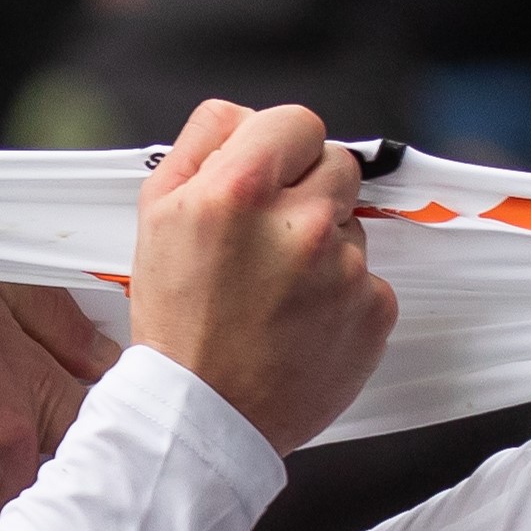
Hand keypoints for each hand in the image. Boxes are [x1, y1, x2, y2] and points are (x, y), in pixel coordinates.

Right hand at [128, 100, 396, 453]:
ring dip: (322, 245)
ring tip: (276, 290)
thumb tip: (246, 116)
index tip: (270, 176)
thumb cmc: (176, 319)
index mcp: (240, 189)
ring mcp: (344, 269)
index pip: (298, 120)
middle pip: (337, 163)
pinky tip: (301, 320)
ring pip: (351, 224)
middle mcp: (300, 222)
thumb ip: (203, 142)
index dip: (282, 146)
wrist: (205, 414)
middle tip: (268, 239)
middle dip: (307, 190)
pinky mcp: (374, 310)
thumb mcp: (156, 212)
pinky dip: (341, 295)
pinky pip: (369, 278)